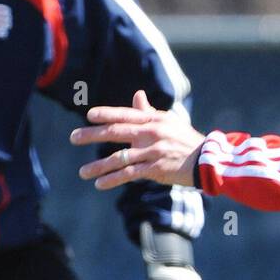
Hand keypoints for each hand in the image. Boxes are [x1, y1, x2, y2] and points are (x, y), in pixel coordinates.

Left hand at [71, 90, 204, 189]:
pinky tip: (100, 184)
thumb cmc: (186, 140)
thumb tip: (137, 95)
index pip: (125, 115)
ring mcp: (152, 152)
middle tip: (74, 137)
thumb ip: (149, 111)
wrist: (206, 160)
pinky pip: (129, 174)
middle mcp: (150, 133)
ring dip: (99, 166)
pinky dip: (113, 179)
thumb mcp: (169, 122)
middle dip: (92, 134)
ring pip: (119, 158)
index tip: (89, 115)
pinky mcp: (155, 169)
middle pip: (116, 133)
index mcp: (153, 120)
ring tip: (83, 172)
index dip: (106, 114)